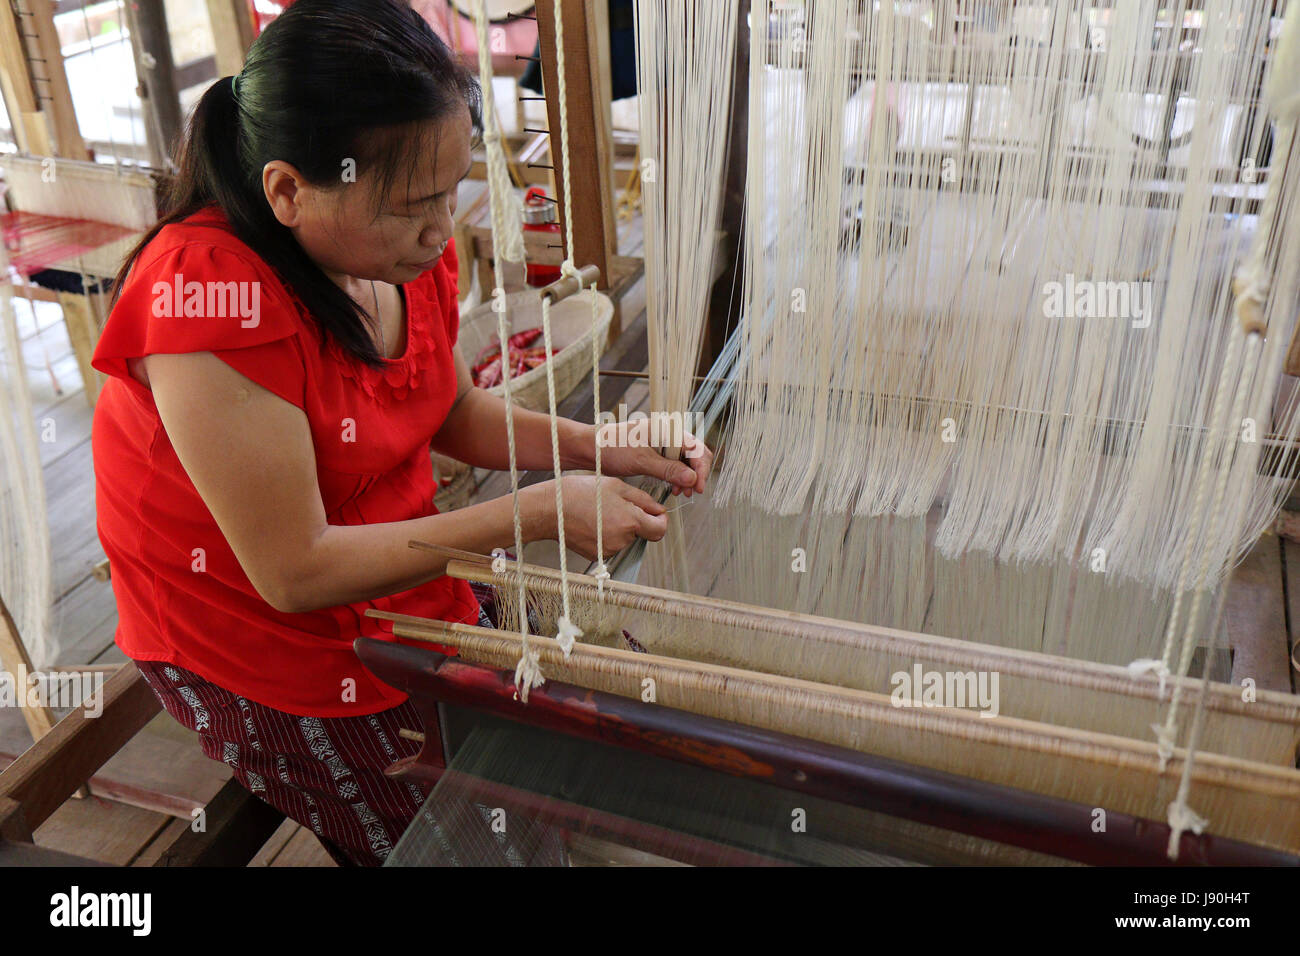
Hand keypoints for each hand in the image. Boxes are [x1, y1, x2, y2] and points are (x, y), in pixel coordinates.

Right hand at [531, 475, 667, 559]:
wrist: (550, 510)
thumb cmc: (578, 493)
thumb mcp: (615, 486)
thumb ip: (642, 499)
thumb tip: (658, 509)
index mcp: (630, 521)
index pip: (660, 530)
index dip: (660, 520)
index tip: (655, 514)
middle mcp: (622, 539)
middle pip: (640, 532)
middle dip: (634, 519)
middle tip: (615, 503)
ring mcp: (609, 550)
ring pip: (625, 538)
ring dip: (619, 526)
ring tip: (599, 511)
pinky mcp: (597, 556)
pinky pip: (611, 544)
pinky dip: (607, 534)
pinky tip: (592, 522)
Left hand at [595, 421, 713, 497]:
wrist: (591, 448)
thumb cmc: (612, 448)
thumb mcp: (641, 461)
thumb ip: (668, 469)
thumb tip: (692, 479)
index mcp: (668, 428)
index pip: (697, 448)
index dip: (701, 469)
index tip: (698, 488)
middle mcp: (669, 433)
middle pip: (695, 454)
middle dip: (696, 474)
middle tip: (690, 493)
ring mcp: (664, 443)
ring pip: (686, 461)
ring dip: (687, 478)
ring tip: (680, 493)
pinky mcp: (657, 453)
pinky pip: (675, 465)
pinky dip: (677, 477)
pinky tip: (673, 488)